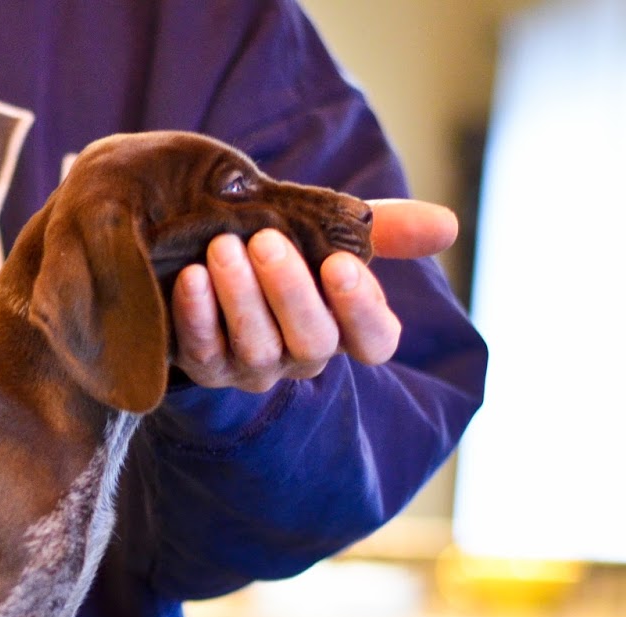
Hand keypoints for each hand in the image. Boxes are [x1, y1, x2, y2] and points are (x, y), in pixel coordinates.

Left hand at [171, 199, 457, 391]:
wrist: (201, 252)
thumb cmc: (280, 245)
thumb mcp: (330, 232)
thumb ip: (384, 229)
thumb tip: (448, 226)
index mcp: (346, 327)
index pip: (374, 340)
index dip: (362, 309)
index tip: (340, 265)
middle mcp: (302, 356)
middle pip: (312, 342)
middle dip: (290, 291)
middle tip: (265, 241)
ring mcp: (252, 368)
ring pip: (256, 348)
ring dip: (240, 297)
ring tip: (222, 248)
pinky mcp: (203, 368)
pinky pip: (200, 353)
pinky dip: (196, 316)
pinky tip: (189, 278)